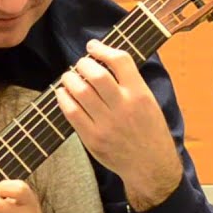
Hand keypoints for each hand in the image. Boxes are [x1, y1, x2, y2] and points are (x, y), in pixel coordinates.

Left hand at [55, 39, 182, 210]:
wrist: (150, 165)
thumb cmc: (149, 130)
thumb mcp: (149, 102)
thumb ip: (130, 82)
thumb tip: (104, 60)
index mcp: (140, 94)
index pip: (120, 61)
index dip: (103, 49)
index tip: (93, 46)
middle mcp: (123, 107)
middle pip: (96, 74)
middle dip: (83, 64)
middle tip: (80, 65)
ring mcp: (106, 124)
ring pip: (80, 91)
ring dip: (69, 79)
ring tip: (69, 77)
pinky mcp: (92, 138)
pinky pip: (71, 112)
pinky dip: (63, 98)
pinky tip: (62, 93)